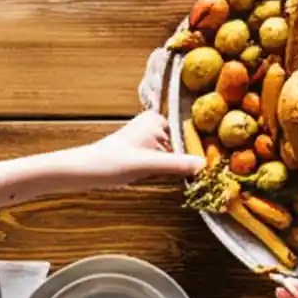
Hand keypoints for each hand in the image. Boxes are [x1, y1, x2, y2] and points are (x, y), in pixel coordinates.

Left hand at [78, 111, 203, 187]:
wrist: (86, 171)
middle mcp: (154, 125)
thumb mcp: (149, 164)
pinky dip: (170, 169)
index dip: (199, 151)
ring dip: (180, 167)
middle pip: (182, 145)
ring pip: (175, 154)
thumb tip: (205, 165)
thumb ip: (177, 164)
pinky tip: (174, 178)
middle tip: (205, 176)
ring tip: (193, 178)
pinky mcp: (144, 150)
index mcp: (156, 119)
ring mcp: (149, 137)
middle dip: (190, 160)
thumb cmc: (112, 163)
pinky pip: (166, 159)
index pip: (188, 135)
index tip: (212, 167)